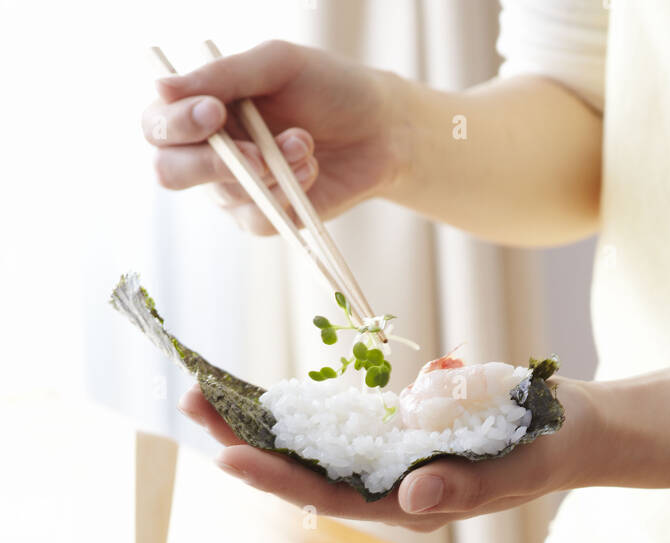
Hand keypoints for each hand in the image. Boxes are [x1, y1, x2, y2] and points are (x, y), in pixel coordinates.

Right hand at [141, 40, 406, 232]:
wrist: (381, 129)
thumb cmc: (327, 87)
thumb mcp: (277, 66)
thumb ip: (224, 76)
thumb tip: (160, 87)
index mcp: (201, 109)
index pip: (157, 125)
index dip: (176, 124)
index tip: (214, 111)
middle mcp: (209, 152)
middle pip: (170, 172)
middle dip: (208, 164)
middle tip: (255, 152)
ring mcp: (236, 189)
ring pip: (224, 195)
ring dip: (269, 169)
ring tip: (305, 143)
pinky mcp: (266, 218)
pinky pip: (257, 217)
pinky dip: (286, 192)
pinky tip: (310, 168)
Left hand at [179, 379, 599, 530]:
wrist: (575, 430)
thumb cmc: (550, 448)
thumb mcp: (515, 466)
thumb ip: (465, 488)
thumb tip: (410, 499)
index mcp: (411, 505)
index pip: (329, 495)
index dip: (275, 476)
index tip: (226, 453)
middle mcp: (390, 490)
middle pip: (305, 471)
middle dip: (247, 440)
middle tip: (190, 401)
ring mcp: (390, 464)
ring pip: (312, 448)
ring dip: (261, 422)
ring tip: (208, 392)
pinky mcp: (396, 436)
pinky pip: (336, 425)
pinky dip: (298, 408)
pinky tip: (262, 391)